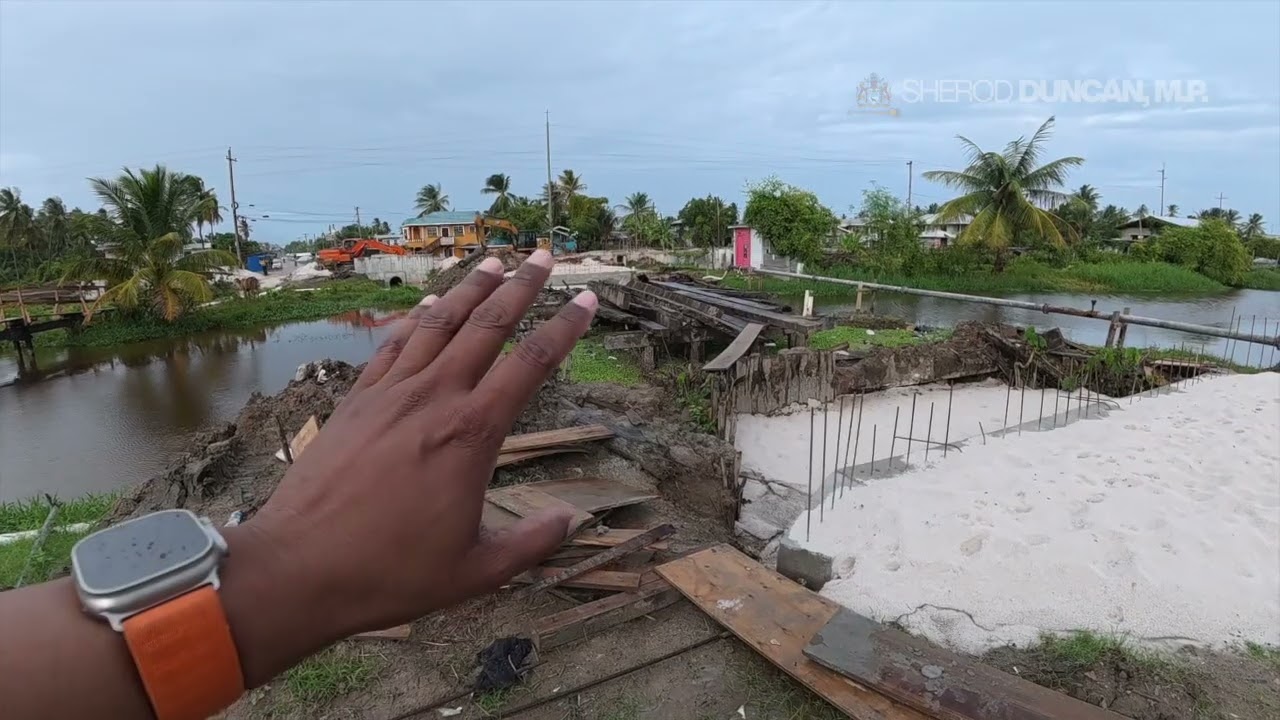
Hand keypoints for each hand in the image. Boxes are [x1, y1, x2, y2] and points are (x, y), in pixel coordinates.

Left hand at [240, 251, 595, 647]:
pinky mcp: (356, 401)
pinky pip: (392, 346)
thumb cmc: (390, 573)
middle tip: (546, 257)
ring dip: (469, 288)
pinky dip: (415, 319)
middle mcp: (434, 399)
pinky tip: (427, 306)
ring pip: (438, 324)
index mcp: (472, 434)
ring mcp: (390, 394)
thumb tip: (570, 522)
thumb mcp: (477, 571)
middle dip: (521, 286)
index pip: (531, 365)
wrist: (300, 568)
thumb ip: (531, 544)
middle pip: (487, 326)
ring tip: (494, 260)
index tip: (586, 301)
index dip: (564, 329)